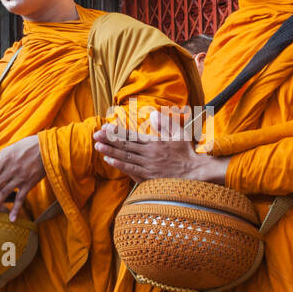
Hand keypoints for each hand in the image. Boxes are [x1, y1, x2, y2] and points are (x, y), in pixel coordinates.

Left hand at [0, 134, 45, 220]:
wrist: (47, 148)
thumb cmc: (26, 147)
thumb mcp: (7, 150)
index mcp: (3, 160)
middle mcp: (10, 170)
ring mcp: (20, 178)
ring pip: (4, 193)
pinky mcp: (29, 184)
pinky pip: (21, 198)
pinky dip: (16, 209)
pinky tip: (11, 219)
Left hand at [92, 108, 229, 183]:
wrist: (197, 173)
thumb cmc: (188, 153)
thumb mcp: (179, 134)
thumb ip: (165, 123)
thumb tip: (152, 114)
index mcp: (154, 141)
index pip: (132, 135)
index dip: (117, 131)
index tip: (106, 128)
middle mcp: (149, 152)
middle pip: (125, 144)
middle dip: (109, 140)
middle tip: (96, 135)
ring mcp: (148, 165)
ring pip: (125, 156)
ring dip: (110, 151)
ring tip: (98, 146)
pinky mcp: (149, 177)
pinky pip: (132, 170)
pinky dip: (120, 164)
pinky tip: (109, 161)